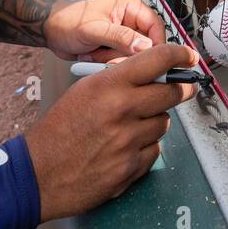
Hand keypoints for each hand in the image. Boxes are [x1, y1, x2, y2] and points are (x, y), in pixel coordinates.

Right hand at [24, 42, 199, 220]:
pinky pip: (155, 150)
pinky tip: (126, 147)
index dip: (180, 55)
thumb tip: (153, 73)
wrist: (38, 173)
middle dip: (180, 89)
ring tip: (133, 124)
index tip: (189, 57)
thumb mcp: (84, 90)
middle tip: (182, 88)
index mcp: (109, 85)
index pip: (158, 60)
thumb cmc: (58, 129)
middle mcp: (123, 110)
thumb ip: (119, 80)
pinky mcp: (131, 168)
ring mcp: (129, 141)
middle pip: (172, 92)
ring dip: (155, 121)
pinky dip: (146, 147)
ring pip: (164, 123)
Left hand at [43, 0, 165, 61]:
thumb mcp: (94, 29)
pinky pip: (122, 63)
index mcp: (131, 7)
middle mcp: (131, 21)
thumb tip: (145, 46)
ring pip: (133, 57)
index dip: (155, 45)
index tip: (145, 59)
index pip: (156, 27)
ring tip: (94, 52)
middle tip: (107, 57)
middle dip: (126, 55)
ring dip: (113, 60)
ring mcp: (124, 37)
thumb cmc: (69, 21)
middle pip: (146, 46)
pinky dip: (107, 64)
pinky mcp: (116, 49)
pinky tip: (93, 56)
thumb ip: (120, 37)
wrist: (51, 30)